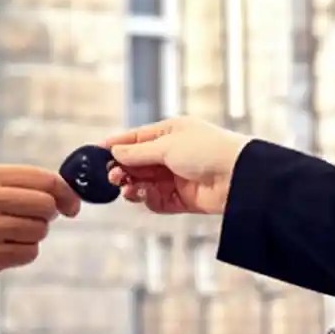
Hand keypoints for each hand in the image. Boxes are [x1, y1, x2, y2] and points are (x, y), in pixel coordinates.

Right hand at [0, 165, 80, 289]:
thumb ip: (19, 185)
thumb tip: (68, 193)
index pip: (44, 179)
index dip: (66, 193)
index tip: (71, 206)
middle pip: (46, 205)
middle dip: (48, 216)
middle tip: (31, 221)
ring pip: (40, 231)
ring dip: (32, 236)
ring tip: (7, 236)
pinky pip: (29, 253)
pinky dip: (23, 253)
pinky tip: (1, 251)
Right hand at [101, 116, 251, 214]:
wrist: (239, 177)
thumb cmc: (208, 151)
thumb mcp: (167, 145)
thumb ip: (138, 152)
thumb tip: (114, 152)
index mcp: (170, 133)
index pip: (135, 139)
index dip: (115, 146)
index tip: (95, 154)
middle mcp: (172, 154)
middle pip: (137, 163)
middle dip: (122, 170)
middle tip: (112, 177)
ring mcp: (177, 177)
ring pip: (144, 183)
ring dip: (133, 186)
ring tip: (128, 188)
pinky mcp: (182, 198)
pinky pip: (157, 200)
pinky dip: (148, 199)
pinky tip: (143, 196)